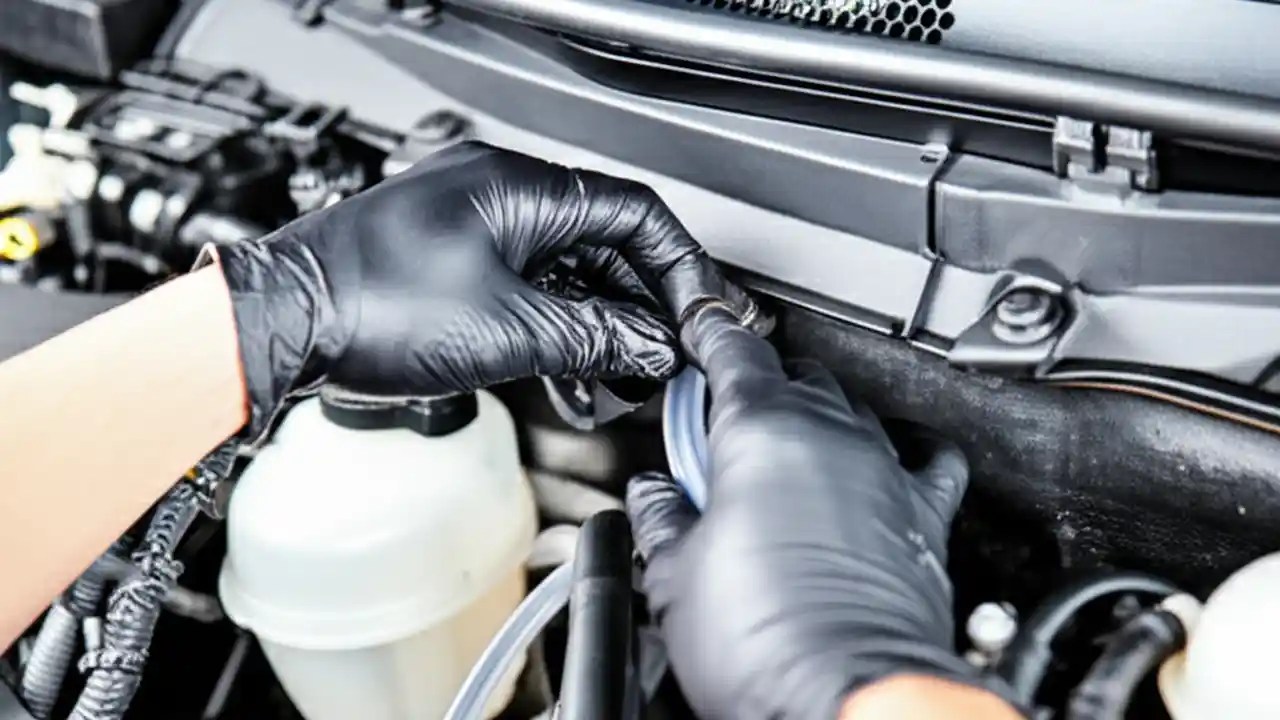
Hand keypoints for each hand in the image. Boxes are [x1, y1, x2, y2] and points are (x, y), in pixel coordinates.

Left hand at [204, 141, 747, 441]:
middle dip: (638, 306)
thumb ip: (594, 337)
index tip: (696, 316)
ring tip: (617, 378)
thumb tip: (652, 347)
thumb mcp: (507, 330)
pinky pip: (526, 286)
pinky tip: (568, 373)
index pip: (635, 214)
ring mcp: (473, 225)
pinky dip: (555, 326)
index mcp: (520, 188)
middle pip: (604, 243)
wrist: (281, 324)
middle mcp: (499, 194)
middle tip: (661, 357)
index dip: (678, 268)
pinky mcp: (450, 261)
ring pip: (566, 270)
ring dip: (598, 324)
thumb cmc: (369, 306)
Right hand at [627, 308, 1017, 719]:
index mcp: (759, 431)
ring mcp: (883, 469)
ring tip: (781, 455)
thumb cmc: (764, 640)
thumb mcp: (674, 575)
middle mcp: (830, 433)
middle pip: (791, 374)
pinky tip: (880, 463)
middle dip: (754, 386)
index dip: (711, 333)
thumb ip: (661, 517)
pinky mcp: (923, 512)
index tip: (701, 329)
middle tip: (717, 427)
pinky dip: (900, 450)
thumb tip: (653, 494)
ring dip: (814, 417)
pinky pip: (924, 456)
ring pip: (849, 408)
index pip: (734, 351)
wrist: (848, 694)